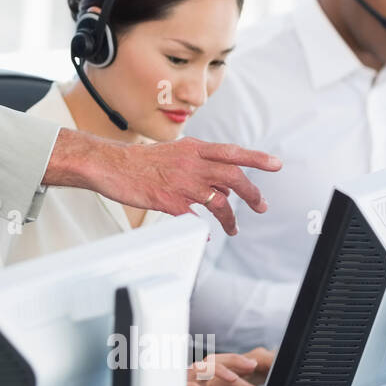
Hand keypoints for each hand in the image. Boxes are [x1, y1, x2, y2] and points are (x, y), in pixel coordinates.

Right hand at [47, 133, 281, 235]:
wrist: (110, 164)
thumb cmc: (138, 161)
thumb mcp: (173, 152)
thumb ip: (198, 164)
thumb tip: (219, 184)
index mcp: (193, 149)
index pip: (232, 152)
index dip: (256, 158)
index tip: (275, 164)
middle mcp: (191, 164)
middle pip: (233, 178)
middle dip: (252, 194)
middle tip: (261, 206)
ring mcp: (181, 183)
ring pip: (218, 202)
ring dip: (230, 218)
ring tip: (233, 228)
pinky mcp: (169, 201)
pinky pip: (194, 219)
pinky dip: (202, 230)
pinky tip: (205, 236)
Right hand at [186, 347, 274, 385]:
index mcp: (204, 374)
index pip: (221, 361)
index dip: (237, 360)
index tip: (254, 363)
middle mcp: (194, 374)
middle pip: (214, 361)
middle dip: (234, 361)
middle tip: (252, 366)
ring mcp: (184, 381)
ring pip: (201, 369)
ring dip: (218, 372)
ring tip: (234, 378)